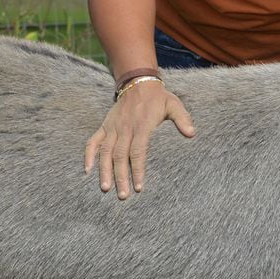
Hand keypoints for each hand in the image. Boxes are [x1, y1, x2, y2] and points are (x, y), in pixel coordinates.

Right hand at [84, 81, 195, 198]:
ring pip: (105, 152)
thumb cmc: (159, 98)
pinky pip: (93, 141)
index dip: (137, 169)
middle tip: (122, 196)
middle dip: (120, 177)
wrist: (138, 83)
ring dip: (104, 171)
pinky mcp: (104, 126)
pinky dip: (88, 155)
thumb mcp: (174, 105)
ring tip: (105, 188)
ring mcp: (112, 127)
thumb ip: (182, 119)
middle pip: (120, 156)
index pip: (138, 151)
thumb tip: (192, 134)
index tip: (139, 187)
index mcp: (142, 125)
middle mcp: (125, 128)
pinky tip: (87, 170)